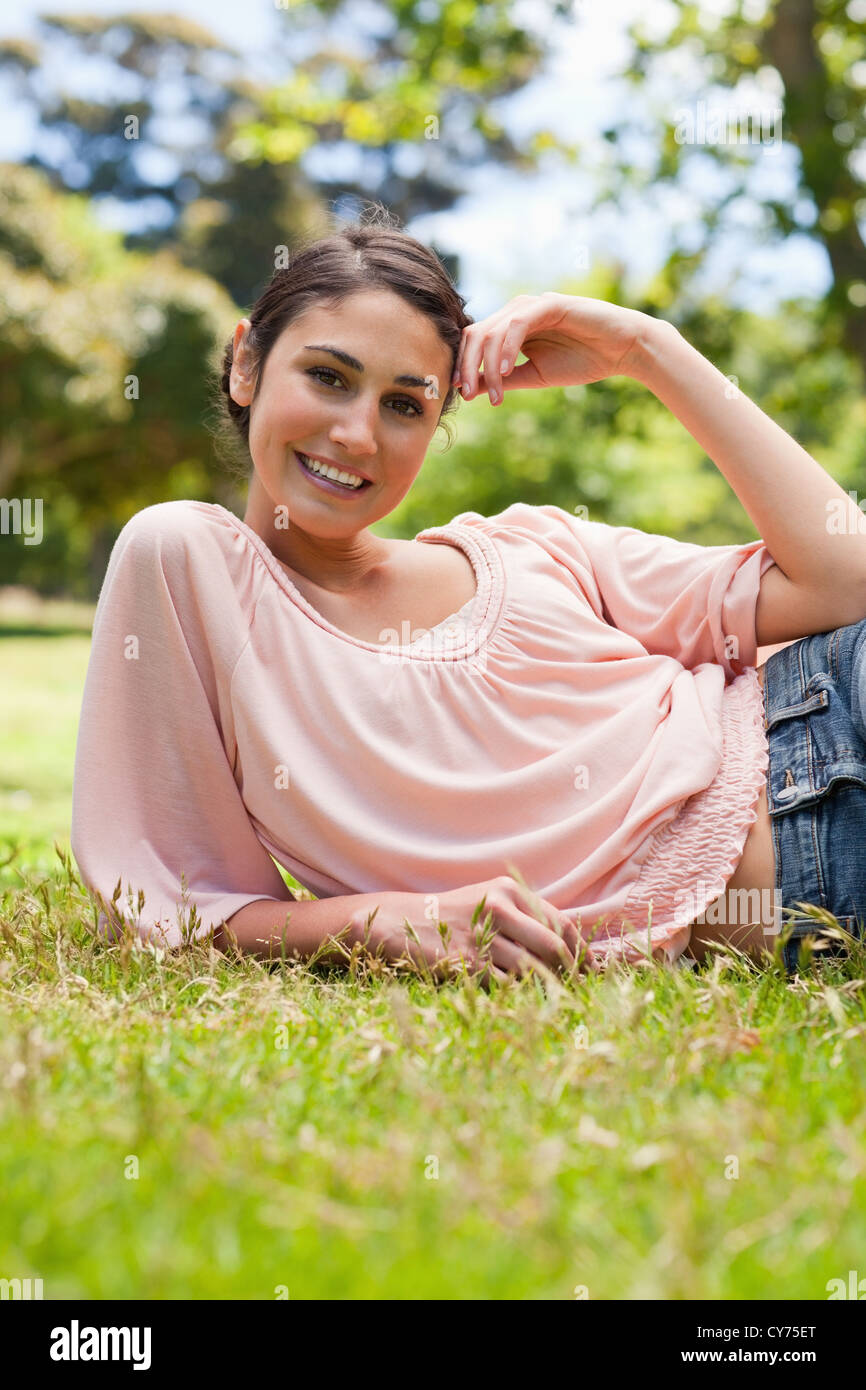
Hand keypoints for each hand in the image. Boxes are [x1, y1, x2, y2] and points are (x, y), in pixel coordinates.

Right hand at [352, 872, 599, 988]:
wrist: (399, 923)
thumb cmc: (453, 916)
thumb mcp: (488, 902)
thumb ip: (525, 918)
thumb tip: (569, 949)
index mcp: (509, 891)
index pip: (561, 922)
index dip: (581, 951)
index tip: (592, 971)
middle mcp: (499, 908)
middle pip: (554, 945)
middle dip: (572, 972)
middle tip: (579, 992)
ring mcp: (482, 936)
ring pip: (533, 968)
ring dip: (549, 988)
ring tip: (557, 1002)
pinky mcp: (467, 963)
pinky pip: (506, 985)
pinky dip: (519, 996)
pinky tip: (524, 1004)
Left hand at [453, 292, 654, 404]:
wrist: (620, 350)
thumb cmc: (581, 360)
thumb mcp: (533, 376)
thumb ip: (503, 379)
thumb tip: (471, 388)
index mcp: (510, 327)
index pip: (474, 341)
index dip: (462, 366)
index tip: (461, 395)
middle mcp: (516, 312)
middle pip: (476, 334)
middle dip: (467, 366)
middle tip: (468, 395)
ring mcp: (532, 306)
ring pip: (493, 331)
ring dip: (488, 365)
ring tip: (494, 393)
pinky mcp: (550, 304)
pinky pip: (518, 323)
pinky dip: (508, 347)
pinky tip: (506, 370)